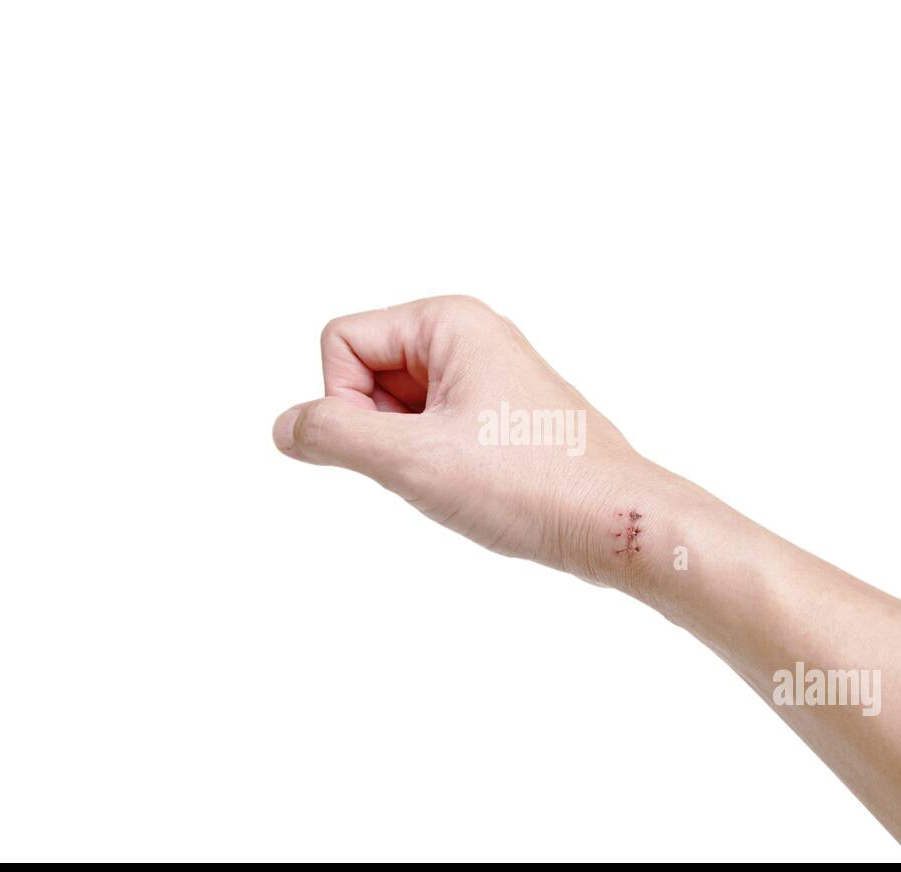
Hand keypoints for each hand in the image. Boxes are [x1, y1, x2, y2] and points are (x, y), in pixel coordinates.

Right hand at [273, 296, 654, 584]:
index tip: (395, 445)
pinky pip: (430, 428)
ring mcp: (486, 374)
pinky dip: (432, 461)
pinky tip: (472, 487)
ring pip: (396, 406)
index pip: (339, 341)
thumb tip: (285, 427)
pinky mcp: (498, 414)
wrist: (615, 523)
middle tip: (431, 464)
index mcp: (448, 320)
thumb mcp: (412, 461)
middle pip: (365, 370)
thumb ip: (332, 435)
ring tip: (458, 477)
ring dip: (405, 450)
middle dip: (378, 428)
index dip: (343, 402)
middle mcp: (468, 335)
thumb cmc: (529, 484)